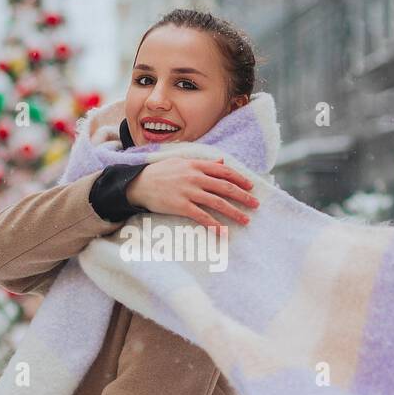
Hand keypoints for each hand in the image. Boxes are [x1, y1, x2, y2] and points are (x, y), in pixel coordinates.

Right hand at [124, 158, 258, 233]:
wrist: (137, 183)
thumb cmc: (160, 172)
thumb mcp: (181, 162)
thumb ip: (203, 163)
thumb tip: (222, 161)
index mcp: (196, 165)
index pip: (224, 171)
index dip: (239, 179)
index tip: (251, 187)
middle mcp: (195, 177)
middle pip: (225, 187)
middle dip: (243, 196)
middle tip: (256, 204)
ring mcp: (188, 192)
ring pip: (217, 202)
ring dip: (234, 212)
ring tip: (246, 220)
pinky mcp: (181, 206)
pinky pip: (202, 217)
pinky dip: (215, 225)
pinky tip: (224, 233)